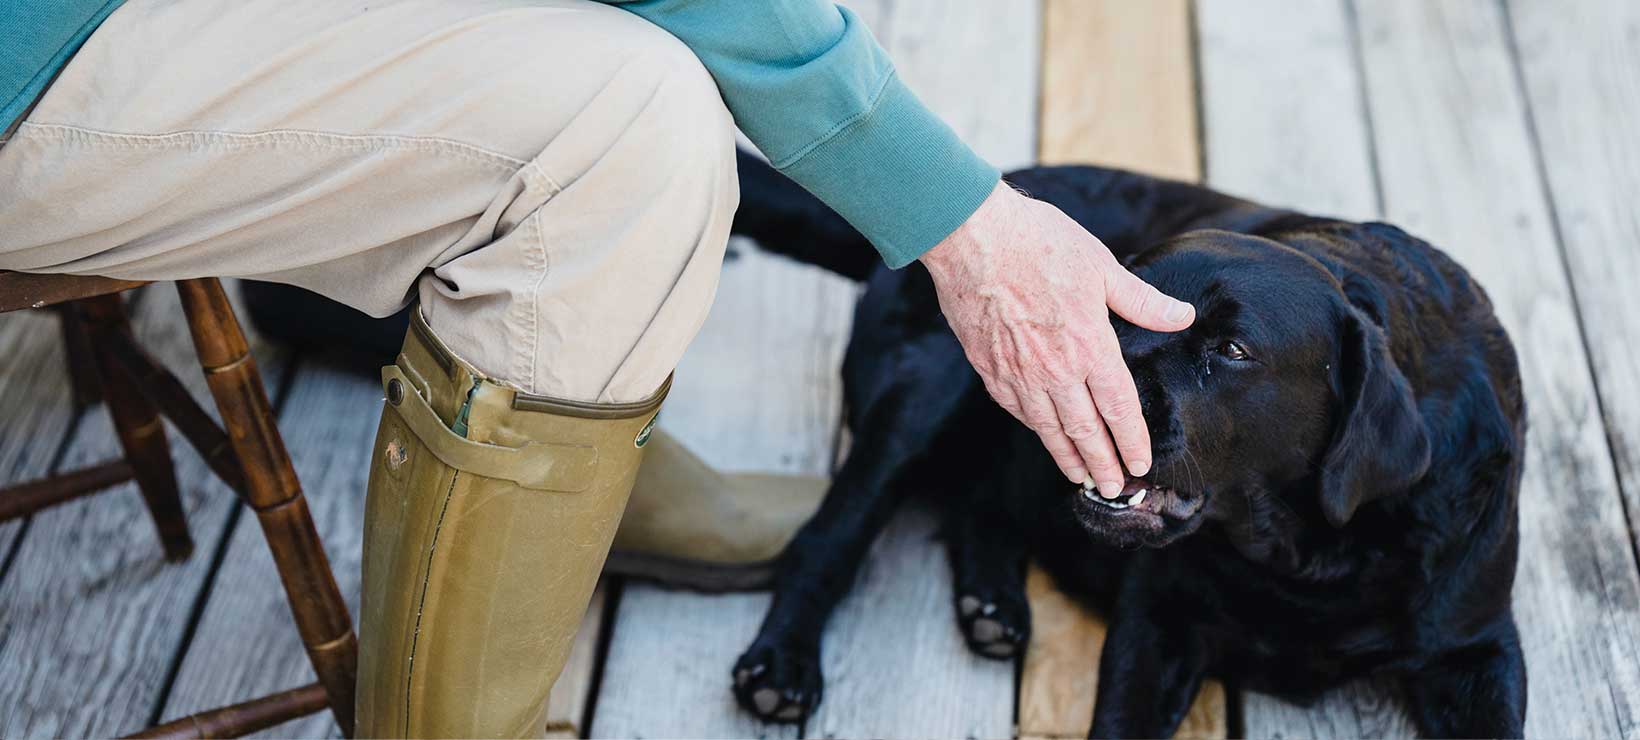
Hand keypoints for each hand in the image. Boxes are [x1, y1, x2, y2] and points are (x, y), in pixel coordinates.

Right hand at [919, 181, 1194, 495]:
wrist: (971, 235)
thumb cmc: (1038, 241)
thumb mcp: (1101, 266)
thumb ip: (1141, 301)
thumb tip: (1183, 316)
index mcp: (1089, 345)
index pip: (1119, 408)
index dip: (1131, 440)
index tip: (1140, 464)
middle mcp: (1055, 369)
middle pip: (1085, 430)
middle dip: (1103, 463)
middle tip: (1114, 489)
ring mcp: (1017, 372)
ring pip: (1048, 428)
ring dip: (1067, 457)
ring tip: (1081, 477)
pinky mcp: (988, 367)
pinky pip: (1016, 409)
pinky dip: (1034, 428)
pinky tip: (1043, 435)